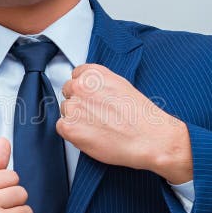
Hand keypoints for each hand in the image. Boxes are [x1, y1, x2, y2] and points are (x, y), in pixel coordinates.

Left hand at [57, 63, 192, 183]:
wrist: (150, 138)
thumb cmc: (142, 116)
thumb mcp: (122, 86)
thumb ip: (101, 84)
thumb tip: (91, 90)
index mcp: (94, 74)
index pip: (76, 75)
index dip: (84, 89)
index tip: (90, 98)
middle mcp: (81, 86)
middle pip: (68, 92)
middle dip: (79, 103)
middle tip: (96, 115)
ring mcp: (74, 107)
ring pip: (65, 110)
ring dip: (76, 118)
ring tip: (98, 127)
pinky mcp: (70, 127)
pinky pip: (61, 127)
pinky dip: (73, 134)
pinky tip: (91, 135)